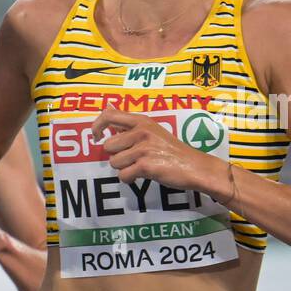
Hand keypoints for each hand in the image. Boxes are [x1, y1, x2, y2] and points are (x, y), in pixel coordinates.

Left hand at [91, 107, 223, 192]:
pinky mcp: (145, 165)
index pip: (109, 115)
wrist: (195, 166)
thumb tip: (107, 111)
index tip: (96, 136)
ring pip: (114, 163)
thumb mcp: (152, 130)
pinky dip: (130, 179)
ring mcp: (143, 148)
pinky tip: (143, 175)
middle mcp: (141, 131)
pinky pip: (123, 175)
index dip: (97, 126)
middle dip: (117, 156)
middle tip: (134, 158)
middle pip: (108, 146)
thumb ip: (130, 125)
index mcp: (141, 121)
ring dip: (124, 168)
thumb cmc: (171, 150)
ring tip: (141, 166)